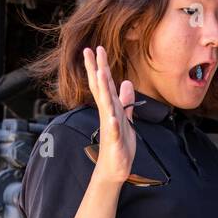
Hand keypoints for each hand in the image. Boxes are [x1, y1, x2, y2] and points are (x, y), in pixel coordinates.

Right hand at [82, 45, 136, 184]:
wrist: (115, 169)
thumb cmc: (120, 145)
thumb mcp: (126, 119)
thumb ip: (125, 102)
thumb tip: (126, 83)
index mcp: (111, 108)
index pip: (104, 84)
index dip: (100, 66)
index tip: (96, 48)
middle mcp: (108, 114)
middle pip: (101, 89)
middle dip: (97, 69)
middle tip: (90, 50)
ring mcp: (110, 127)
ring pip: (106, 105)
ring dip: (104, 90)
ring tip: (101, 74)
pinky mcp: (115, 142)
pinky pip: (114, 131)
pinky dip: (113, 123)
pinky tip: (113, 116)